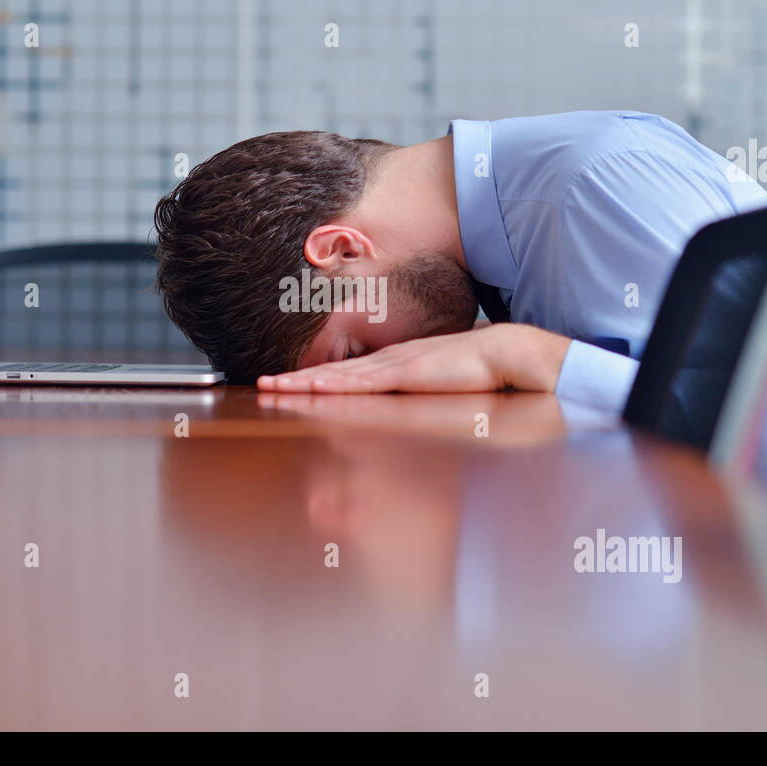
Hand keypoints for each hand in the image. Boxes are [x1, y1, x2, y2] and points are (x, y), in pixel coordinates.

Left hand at [256, 323, 570, 393]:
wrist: (504, 352)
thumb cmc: (477, 373)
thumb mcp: (437, 388)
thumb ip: (415, 398)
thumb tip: (398, 413)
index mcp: (393, 366)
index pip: (345, 375)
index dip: (313, 380)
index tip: (285, 386)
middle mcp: (387, 362)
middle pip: (333, 373)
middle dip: (295, 381)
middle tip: (262, 386)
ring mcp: (395, 365)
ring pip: (340, 376)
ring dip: (305, 383)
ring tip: (275, 388)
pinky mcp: (408, 372)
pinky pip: (366, 381)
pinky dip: (338, 384)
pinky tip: (316, 386)